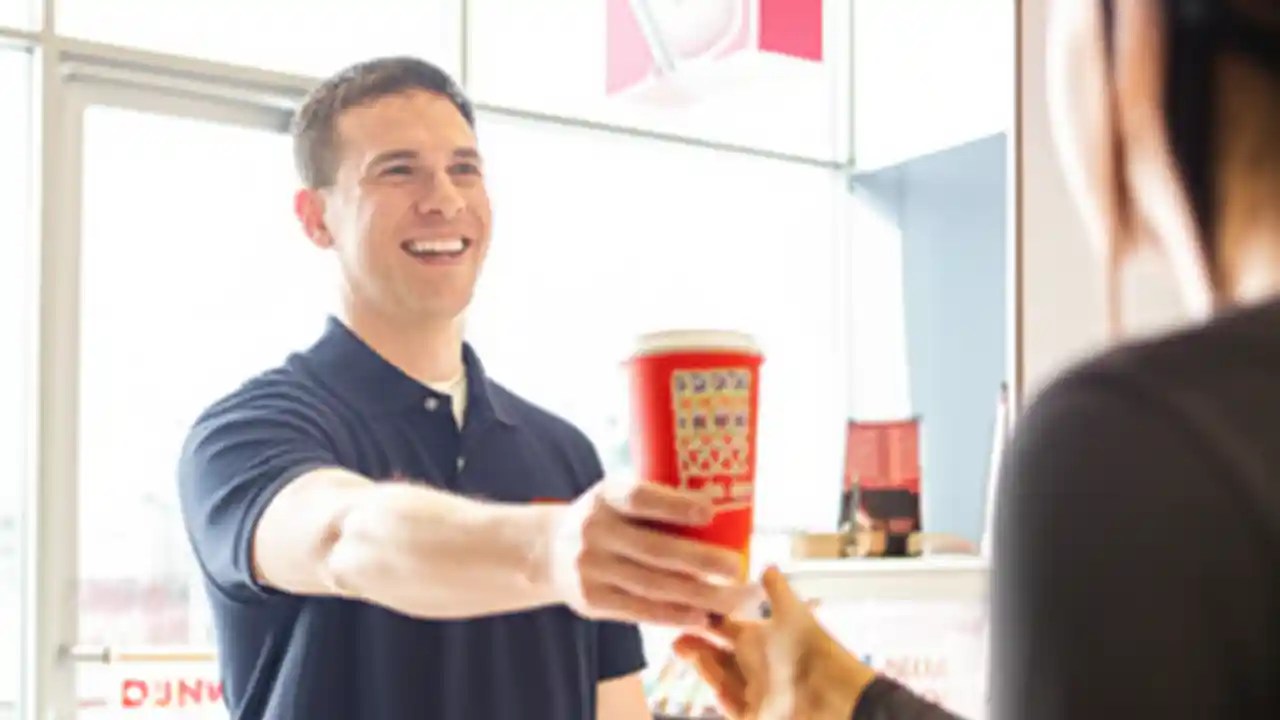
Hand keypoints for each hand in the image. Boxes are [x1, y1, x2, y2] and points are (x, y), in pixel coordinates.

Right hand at [539, 476, 753, 626]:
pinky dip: (674, 615)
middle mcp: (594, 531)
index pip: (640, 498)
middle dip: (702, 560)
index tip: (711, 511)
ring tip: (733, 599)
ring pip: (653, 586)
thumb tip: (723, 513)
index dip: (675, 505)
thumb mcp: (617, 497)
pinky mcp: (592, 601)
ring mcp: (591, 568)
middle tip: (737, 567)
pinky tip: (702, 616)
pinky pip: (640, 611)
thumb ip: (656, 502)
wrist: (548, 551)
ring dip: (699, 595)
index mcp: (606, 496)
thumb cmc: (606, 519)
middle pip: (655, 549)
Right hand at [673, 566, 876, 719]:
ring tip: (685, 650)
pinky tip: (713, 683)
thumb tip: (768, 567)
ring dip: (704, 667)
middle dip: (696, 647)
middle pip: (718, 657)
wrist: (835, 688)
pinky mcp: (757, 716)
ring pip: (720, 679)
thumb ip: (778, 591)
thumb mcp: (792, 612)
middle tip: (676, 638)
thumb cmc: (812, 647)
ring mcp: (755, 693)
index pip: (726, 632)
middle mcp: (755, 667)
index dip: (706, 624)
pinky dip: (721, 694)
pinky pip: (732, 705)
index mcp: (761, 642)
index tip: (686, 613)